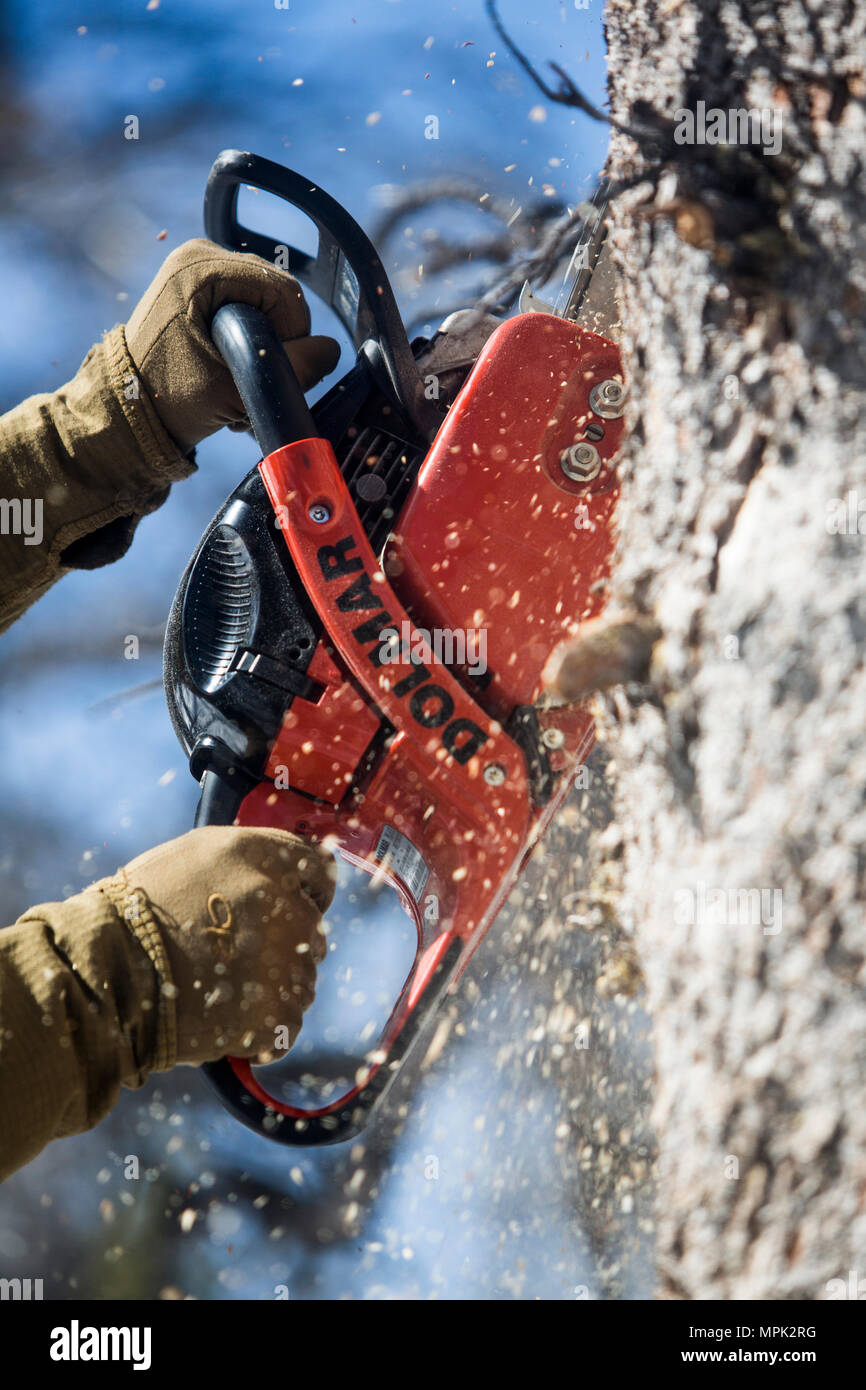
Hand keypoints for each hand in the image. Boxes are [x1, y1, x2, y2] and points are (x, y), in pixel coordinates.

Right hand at [108, 825, 335, 1067]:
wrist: (106, 972)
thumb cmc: (139, 912)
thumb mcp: (195, 856)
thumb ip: (250, 861)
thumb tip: (288, 873)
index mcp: (268, 859)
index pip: (320, 874)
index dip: (306, 895)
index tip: (288, 910)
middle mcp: (288, 905)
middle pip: (311, 933)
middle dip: (282, 946)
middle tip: (232, 956)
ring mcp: (285, 962)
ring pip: (300, 981)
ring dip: (270, 989)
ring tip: (218, 987)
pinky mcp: (275, 1013)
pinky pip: (286, 1025)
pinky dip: (260, 1029)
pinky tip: (223, 1017)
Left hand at [124, 238, 339, 453]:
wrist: (125, 412)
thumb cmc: (170, 400)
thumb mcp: (236, 388)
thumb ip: (292, 368)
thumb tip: (330, 350)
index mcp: (200, 267)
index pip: (283, 291)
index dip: (292, 335)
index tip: (268, 372)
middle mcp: (198, 257)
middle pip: (276, 296)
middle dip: (277, 343)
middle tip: (251, 384)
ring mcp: (196, 270)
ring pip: (265, 305)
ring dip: (263, 348)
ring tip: (237, 382)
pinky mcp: (197, 288)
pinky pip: (245, 306)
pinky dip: (247, 340)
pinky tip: (230, 368)